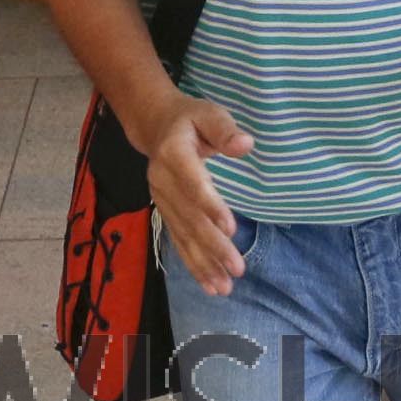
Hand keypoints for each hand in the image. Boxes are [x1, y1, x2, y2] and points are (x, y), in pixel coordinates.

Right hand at [128, 94, 255, 293]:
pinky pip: (178, 241)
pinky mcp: (164, 212)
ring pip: (183, 235)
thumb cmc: (190, 119)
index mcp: (172, 152)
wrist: (156, 126)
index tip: (231, 227)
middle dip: (213, 245)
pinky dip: (193, 264)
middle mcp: (161, 180)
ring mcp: (160, 199)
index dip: (209, 206)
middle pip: (188, 217)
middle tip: (237, 267)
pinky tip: (209, 284)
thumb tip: (245, 144)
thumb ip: (224, 130)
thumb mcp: (209, 114)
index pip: (192, 182)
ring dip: (203, 263)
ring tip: (224, 286)